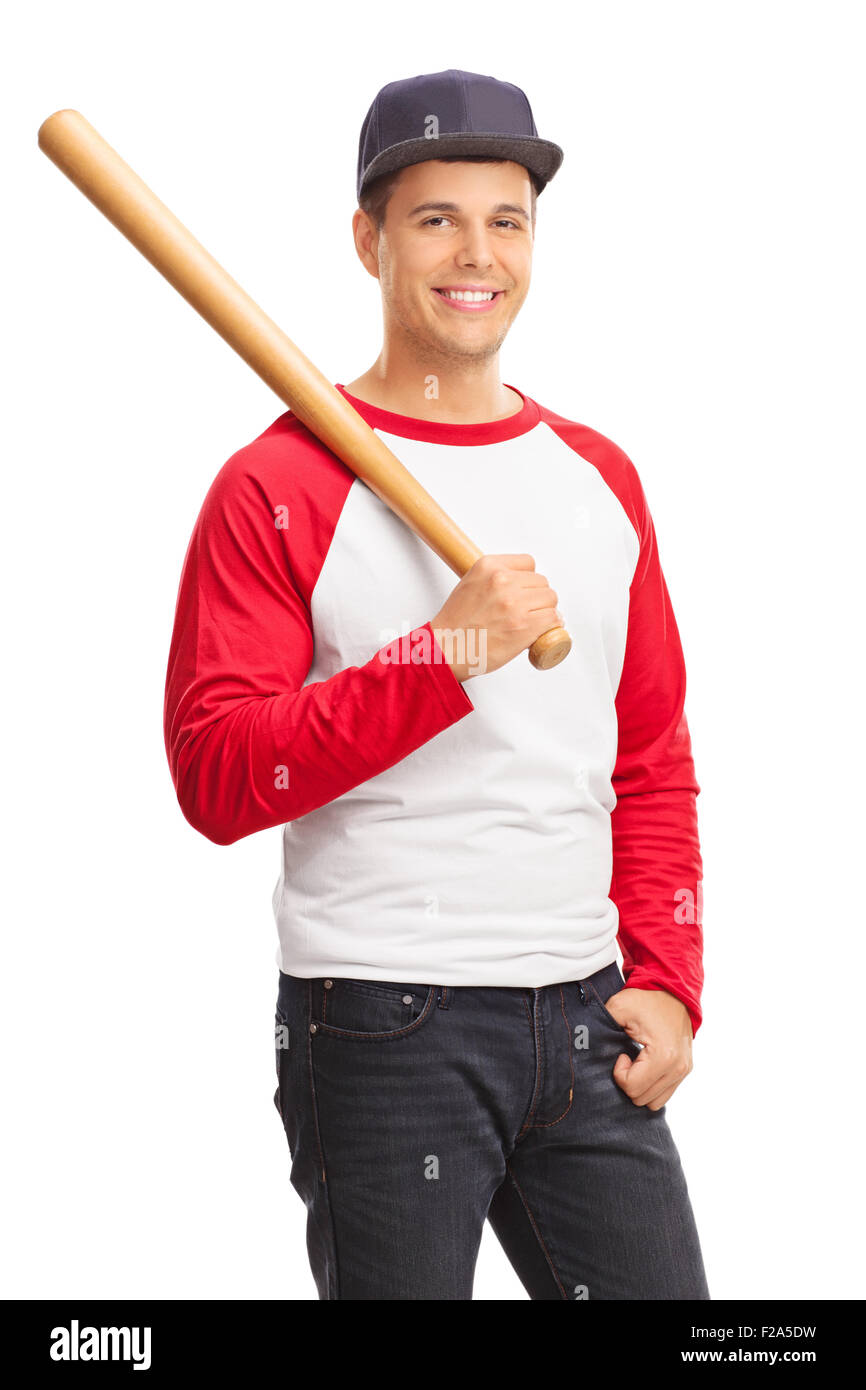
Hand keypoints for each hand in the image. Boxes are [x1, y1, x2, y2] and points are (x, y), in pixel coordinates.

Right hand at [430, 553, 562, 680]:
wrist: (446, 650)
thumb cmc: (456, 624)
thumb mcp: (470, 585)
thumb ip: (494, 578)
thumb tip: (518, 583)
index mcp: (488, 566)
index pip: (527, 563)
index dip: (528, 580)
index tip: (523, 592)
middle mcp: (502, 580)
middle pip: (541, 582)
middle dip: (537, 598)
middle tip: (526, 612)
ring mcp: (515, 603)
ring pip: (550, 599)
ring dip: (545, 612)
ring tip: (532, 623)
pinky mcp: (525, 625)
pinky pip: (554, 618)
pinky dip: (552, 626)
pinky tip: (541, 632)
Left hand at [604, 987, 693, 1109]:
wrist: (672, 991)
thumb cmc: (645, 999)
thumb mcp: (619, 1007)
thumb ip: (600, 1026)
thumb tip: (583, 1041)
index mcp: (663, 1056)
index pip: (633, 1088)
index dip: (619, 1073)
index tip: (621, 1054)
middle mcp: (678, 1068)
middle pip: (641, 1099)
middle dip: (628, 1081)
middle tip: (626, 1058)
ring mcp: (683, 1071)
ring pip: (654, 1102)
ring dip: (640, 1087)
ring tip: (636, 1064)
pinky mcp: (685, 1070)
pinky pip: (664, 1095)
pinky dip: (651, 1086)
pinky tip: (645, 1067)